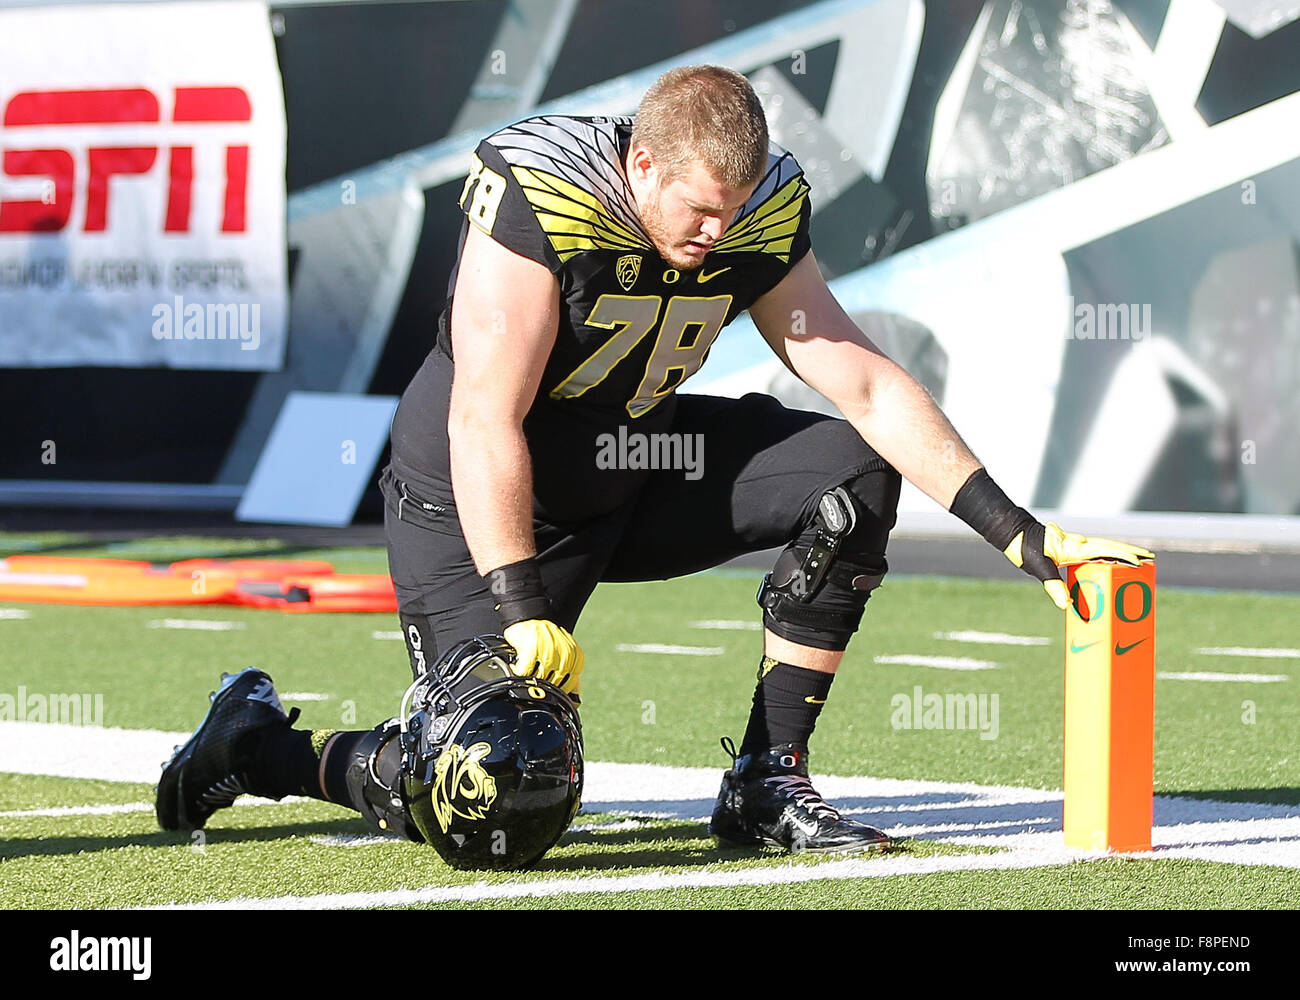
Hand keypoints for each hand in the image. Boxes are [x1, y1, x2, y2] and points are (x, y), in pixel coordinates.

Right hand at [502, 619, 584, 695]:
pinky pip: (524, 672)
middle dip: (541, 687)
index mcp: (577, 657)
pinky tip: (517, 665)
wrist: (529, 617)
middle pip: (553, 685)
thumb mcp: (564, 655)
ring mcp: (549, 652)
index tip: (546, 691)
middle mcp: (565, 654)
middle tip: (532, 680)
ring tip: (526, 671)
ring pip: (539, 680)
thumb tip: (575, 701)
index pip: (569, 685)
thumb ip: (571, 676)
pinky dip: (518, 672)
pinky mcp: (532, 650)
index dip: (556, 692)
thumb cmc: (546, 640)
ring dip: (529, 679)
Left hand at [1004, 522, 1153, 608]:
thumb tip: (1066, 605)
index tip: (1143, 561)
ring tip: (1136, 561)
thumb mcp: (1038, 569)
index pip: (1107, 551)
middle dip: (1130, 553)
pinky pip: (1093, 551)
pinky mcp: (1069, 547)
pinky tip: (1108, 563)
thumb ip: (1053, 586)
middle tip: (1150, 559)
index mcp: (1075, 548)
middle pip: (1110, 547)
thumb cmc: (1024, 548)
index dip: (1126, 556)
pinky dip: (1106, 555)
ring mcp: (1074, 544)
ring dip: (1120, 553)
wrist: (1013, 532)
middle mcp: (1078, 544)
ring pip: (1103, 547)